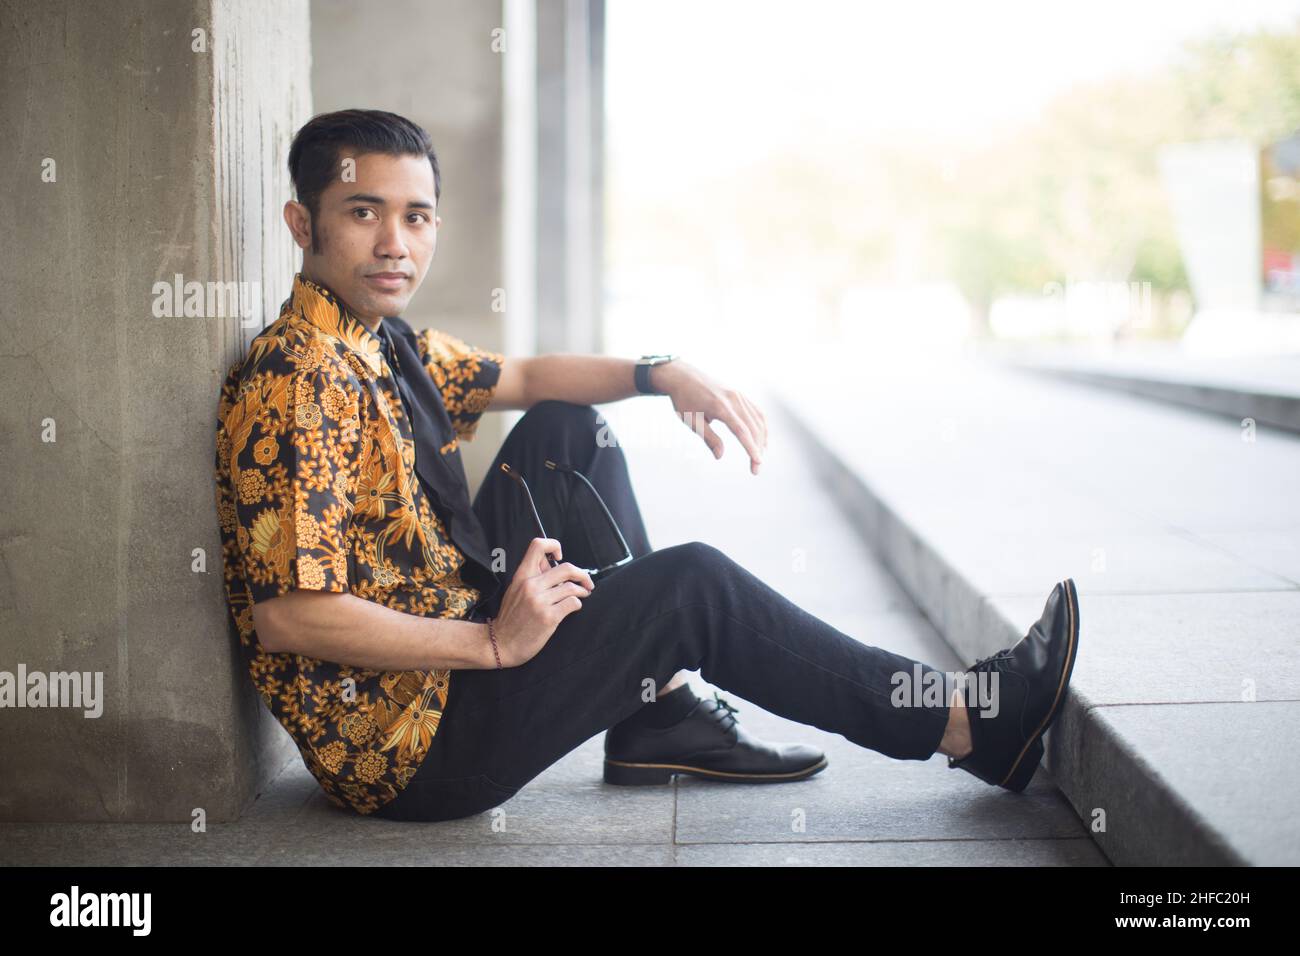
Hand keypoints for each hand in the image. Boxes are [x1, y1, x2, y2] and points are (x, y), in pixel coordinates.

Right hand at [489, 537, 595, 666]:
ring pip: (572, 587)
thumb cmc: (511, 617)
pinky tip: (573, 607)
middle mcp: (530, 585)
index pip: (537, 546)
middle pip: (566, 568)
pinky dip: (577, 604)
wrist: (501, 644)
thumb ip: (532, 576)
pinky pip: (572, 603)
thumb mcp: (515, 590)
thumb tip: (552, 562)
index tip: (559, 557)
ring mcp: (539, 602)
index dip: (553, 545)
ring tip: (583, 594)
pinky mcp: (548, 617)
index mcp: (521, 576)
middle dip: (582, 574)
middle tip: (586, 582)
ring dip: (582, 590)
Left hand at [654, 359, 768, 474]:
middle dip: (757, 449)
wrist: (682, 376)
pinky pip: (756, 411)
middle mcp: (734, 399)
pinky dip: (761, 426)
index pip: (742, 431)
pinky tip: (761, 438)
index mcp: (720, 406)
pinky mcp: (739, 394)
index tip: (757, 464)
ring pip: (758, 420)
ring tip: (759, 456)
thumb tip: (720, 456)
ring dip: (762, 439)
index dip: (751, 448)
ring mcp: (738, 395)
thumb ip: (708, 438)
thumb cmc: (684, 400)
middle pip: (753, 427)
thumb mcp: (692, 421)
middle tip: (756, 469)